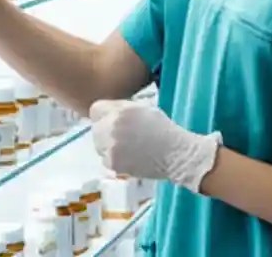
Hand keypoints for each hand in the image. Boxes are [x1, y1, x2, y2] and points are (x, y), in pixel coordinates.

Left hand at [90, 100, 221, 192]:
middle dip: (106, 129)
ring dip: (108, 144)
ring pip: (99, 144)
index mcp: (119, 113)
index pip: (96, 109)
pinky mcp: (113, 164)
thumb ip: (122, 108)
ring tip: (129, 146)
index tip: (114, 118)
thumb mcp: (143, 109)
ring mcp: (110, 149)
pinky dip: (114, 158)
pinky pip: (105, 158)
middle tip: (125, 134)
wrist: (175, 154)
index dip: (105, 113)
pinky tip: (131, 156)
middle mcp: (110, 130)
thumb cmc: (163, 128)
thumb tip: (107, 111)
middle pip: (96, 128)